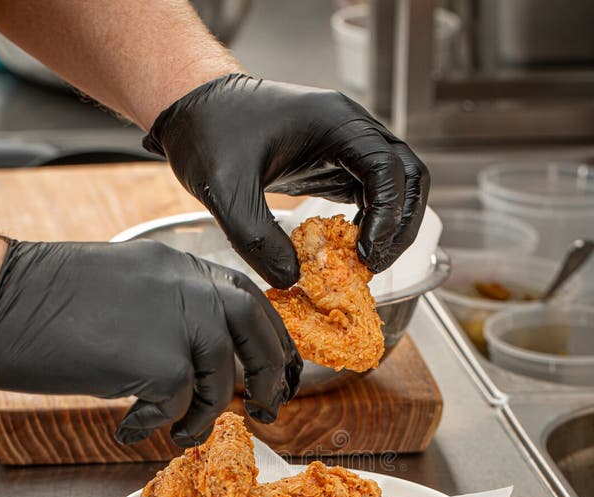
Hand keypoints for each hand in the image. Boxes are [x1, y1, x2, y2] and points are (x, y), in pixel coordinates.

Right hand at [0, 239, 301, 445]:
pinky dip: (156, 427)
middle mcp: (187, 285)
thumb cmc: (48, 301)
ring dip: (202, 416)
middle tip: (263, 409)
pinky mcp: (158, 359)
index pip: (246, 296)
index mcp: (179, 266)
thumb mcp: (126, 288)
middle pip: (253, 329)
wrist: (0, 300)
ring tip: (178, 432)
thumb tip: (201, 355)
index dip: (268, 336)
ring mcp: (177, 319)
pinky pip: (178, 407)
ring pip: (218, 380)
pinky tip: (128, 428)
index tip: (276, 367)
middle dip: (267, 373)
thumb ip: (169, 308)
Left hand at [143, 74, 429, 287]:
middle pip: (408, 175)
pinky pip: (372, 195)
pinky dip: (372, 224)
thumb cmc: (209, 131)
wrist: (195, 110)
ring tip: (366, 263)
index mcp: (335, 122)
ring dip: (393, 226)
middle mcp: (350, 130)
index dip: (387, 216)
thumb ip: (255, 237)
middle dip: (402, 224)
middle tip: (374, 265)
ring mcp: (346, 148)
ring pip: (397, 187)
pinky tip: (351, 249)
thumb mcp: (225, 188)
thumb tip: (291, 279)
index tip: (365, 254)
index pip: (387, 168)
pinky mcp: (334, 166)